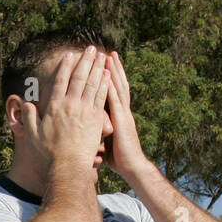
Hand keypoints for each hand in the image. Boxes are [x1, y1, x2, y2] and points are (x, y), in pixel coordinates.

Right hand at [21, 46, 109, 181]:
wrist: (68, 166)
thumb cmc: (49, 154)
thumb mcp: (32, 135)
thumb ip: (29, 118)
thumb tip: (26, 104)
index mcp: (54, 107)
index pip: (60, 81)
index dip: (65, 66)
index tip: (70, 55)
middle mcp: (70, 105)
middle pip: (79, 77)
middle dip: (85, 60)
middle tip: (91, 49)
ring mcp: (84, 111)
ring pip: (92, 83)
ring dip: (97, 67)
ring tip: (101, 56)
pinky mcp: (96, 119)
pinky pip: (101, 96)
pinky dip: (105, 83)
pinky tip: (108, 74)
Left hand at [103, 52, 147, 179]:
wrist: (132, 167)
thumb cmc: (119, 159)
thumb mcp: (107, 141)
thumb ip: (100, 132)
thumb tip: (89, 129)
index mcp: (118, 116)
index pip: (113, 93)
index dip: (108, 80)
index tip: (102, 66)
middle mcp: (122, 111)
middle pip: (116, 85)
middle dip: (112, 69)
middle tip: (107, 53)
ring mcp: (123, 114)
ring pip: (118, 87)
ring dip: (113, 71)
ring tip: (109, 56)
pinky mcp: (122, 120)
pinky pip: (116, 99)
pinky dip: (112, 85)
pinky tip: (107, 74)